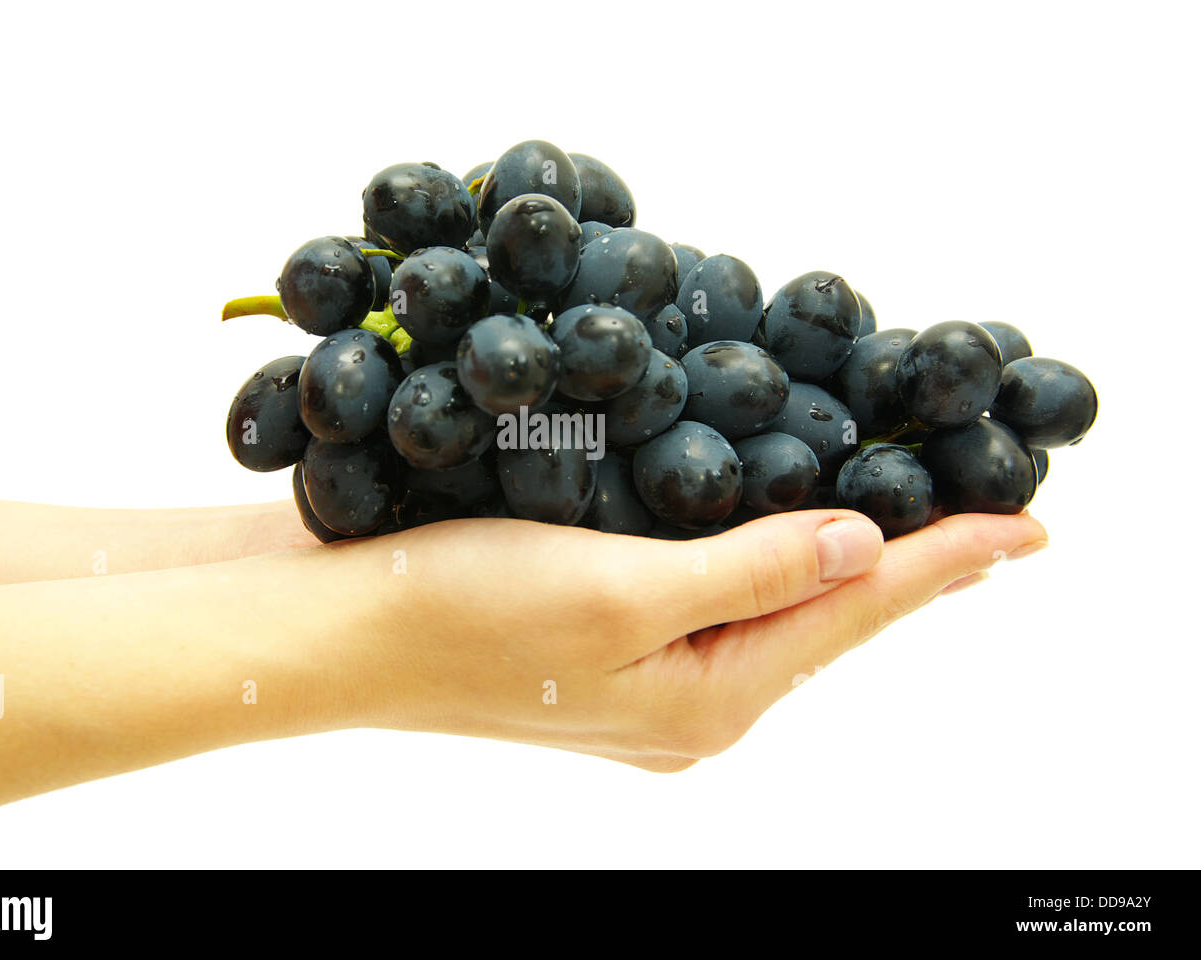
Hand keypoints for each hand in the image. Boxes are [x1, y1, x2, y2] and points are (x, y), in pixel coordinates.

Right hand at [317, 509, 1047, 770]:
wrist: (331, 629)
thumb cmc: (463, 611)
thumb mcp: (624, 590)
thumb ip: (755, 570)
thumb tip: (863, 545)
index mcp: (708, 702)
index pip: (853, 617)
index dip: (944, 564)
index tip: (1029, 528)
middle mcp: (688, 702)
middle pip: (823, 620)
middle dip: (904, 564)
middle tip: (984, 511)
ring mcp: (643, 678)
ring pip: (769, 607)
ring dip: (834, 555)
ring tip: (904, 512)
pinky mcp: (600, 640)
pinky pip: (711, 597)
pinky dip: (758, 553)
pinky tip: (775, 521)